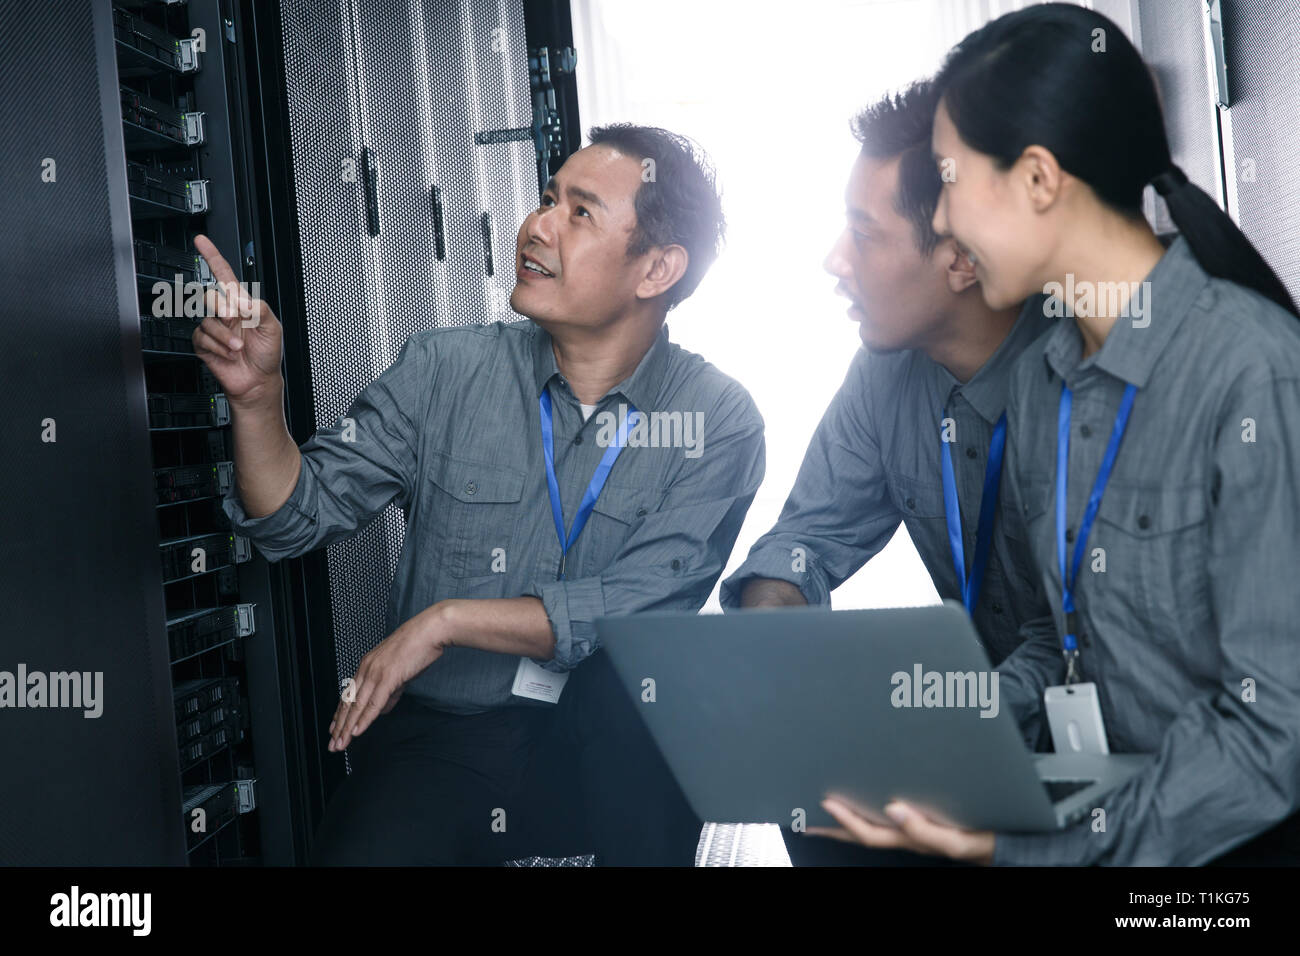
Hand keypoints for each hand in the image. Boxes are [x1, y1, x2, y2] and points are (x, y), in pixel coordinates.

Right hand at [191, 234, 283, 405]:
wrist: (258, 381)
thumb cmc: (267, 355)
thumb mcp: (273, 328)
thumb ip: (260, 309)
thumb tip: (242, 300)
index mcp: (242, 305)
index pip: (225, 275)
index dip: (213, 257)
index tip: (201, 241)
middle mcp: (226, 314)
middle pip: (210, 296)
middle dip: (221, 307)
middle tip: (233, 319)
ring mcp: (214, 328)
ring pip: (206, 320)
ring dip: (224, 336)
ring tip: (238, 347)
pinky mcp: (204, 344)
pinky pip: (201, 338)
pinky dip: (217, 347)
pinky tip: (228, 354)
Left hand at [328, 604, 449, 751]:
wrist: (430, 630)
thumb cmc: (418, 647)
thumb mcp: (399, 670)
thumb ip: (390, 691)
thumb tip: (383, 708)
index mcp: (367, 665)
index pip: (349, 695)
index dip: (340, 714)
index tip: (334, 729)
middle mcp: (366, 669)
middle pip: (348, 703)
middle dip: (339, 726)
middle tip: (333, 744)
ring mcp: (375, 673)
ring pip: (357, 706)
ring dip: (347, 728)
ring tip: (340, 743)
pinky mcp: (387, 678)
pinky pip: (373, 704)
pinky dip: (363, 720)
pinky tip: (356, 731)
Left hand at [807, 798, 994, 864]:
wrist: (1008, 839)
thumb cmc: (982, 839)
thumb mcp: (958, 840)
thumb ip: (927, 830)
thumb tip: (894, 809)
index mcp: (910, 837)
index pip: (869, 832)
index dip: (846, 820)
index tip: (824, 802)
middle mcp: (905, 831)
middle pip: (861, 830)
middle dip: (832, 822)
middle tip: (803, 810)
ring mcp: (911, 824)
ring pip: (871, 821)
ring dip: (845, 814)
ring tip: (820, 802)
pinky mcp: (919, 813)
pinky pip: (885, 812)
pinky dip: (867, 804)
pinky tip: (860, 794)